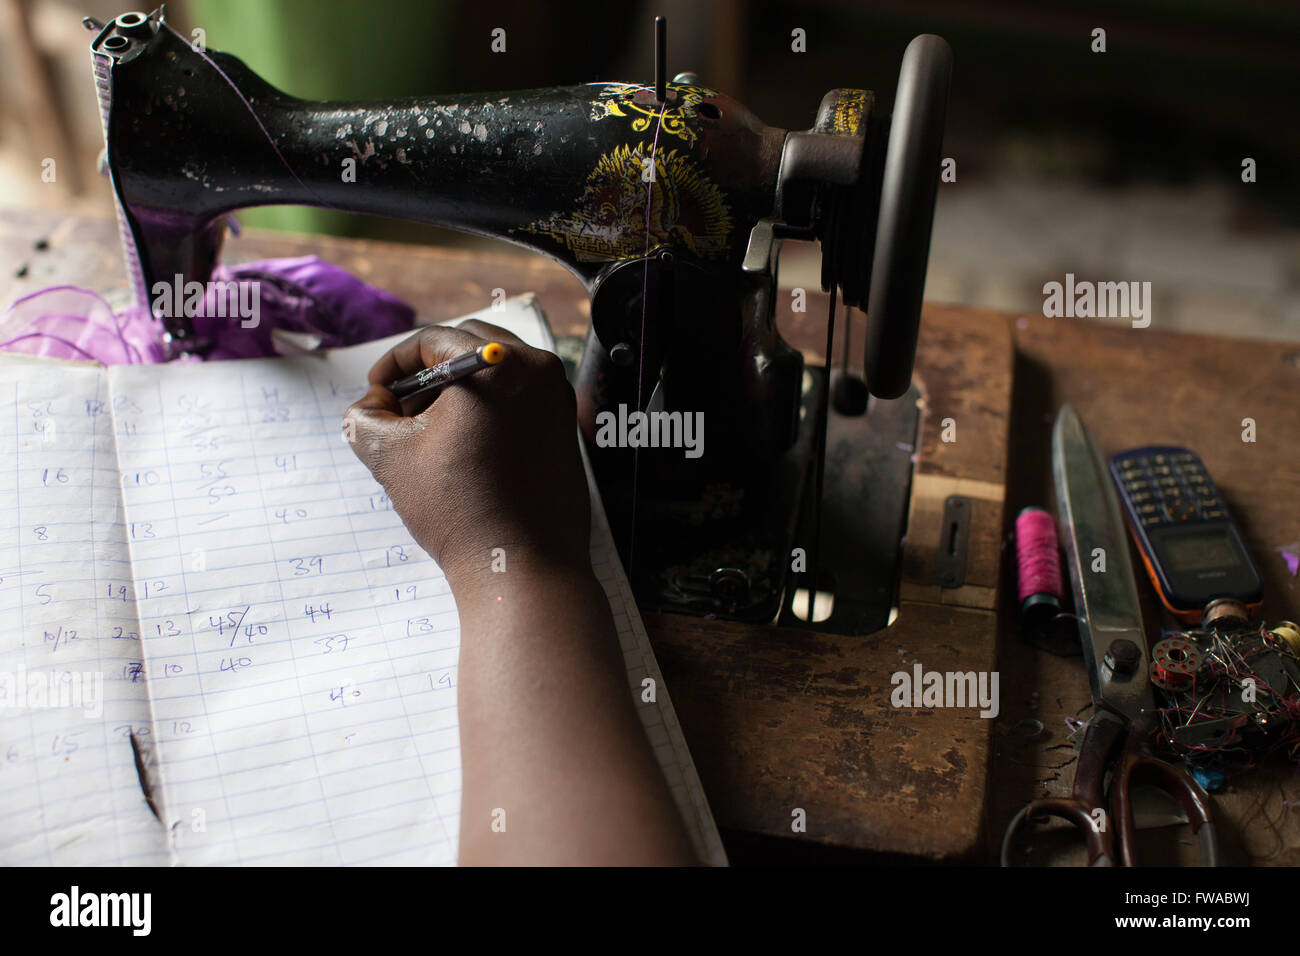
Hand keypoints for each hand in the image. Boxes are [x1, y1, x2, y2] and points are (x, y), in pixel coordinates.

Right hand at [344, 320, 590, 591]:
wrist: (521, 568)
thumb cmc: (461, 512)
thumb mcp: (392, 458)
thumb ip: (365, 418)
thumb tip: (370, 405)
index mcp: (499, 365)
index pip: (434, 339)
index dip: (394, 364)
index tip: (376, 394)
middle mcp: (539, 370)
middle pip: (469, 348)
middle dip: (426, 375)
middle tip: (400, 413)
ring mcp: (558, 399)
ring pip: (495, 373)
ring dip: (456, 393)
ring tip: (428, 435)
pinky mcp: (564, 426)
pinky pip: (518, 398)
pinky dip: (486, 410)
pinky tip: (462, 450)